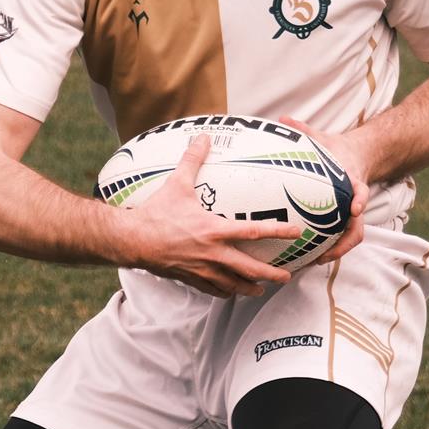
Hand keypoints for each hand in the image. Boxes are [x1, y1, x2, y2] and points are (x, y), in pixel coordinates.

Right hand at [123, 132, 305, 297]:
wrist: (132, 241)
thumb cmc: (156, 213)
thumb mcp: (176, 184)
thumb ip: (193, 160)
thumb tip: (203, 137)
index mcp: (214, 230)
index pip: (254, 231)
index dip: (278, 231)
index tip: (296, 233)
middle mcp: (213, 254)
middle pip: (250, 268)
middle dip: (271, 274)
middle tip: (287, 276)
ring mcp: (202, 270)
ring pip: (233, 285)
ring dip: (250, 287)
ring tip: (261, 289)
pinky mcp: (190, 278)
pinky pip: (213, 290)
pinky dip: (225, 291)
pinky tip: (230, 291)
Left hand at [282, 117, 368, 265]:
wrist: (356, 156)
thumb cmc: (335, 149)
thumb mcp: (321, 137)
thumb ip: (304, 131)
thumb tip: (283, 119)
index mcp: (352, 180)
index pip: (361, 191)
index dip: (360, 200)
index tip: (355, 209)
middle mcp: (354, 200)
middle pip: (358, 226)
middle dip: (345, 241)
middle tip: (327, 253)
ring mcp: (352, 212)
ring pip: (352, 236)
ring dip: (337, 251)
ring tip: (316, 261)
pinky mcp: (344, 219)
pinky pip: (341, 237)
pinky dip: (329, 248)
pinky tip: (309, 256)